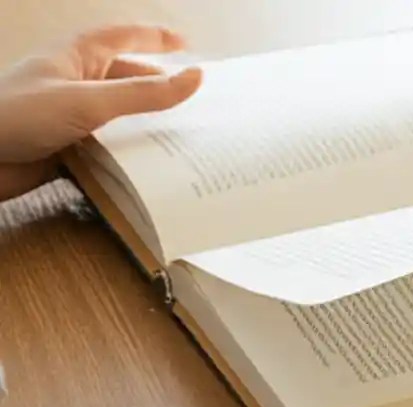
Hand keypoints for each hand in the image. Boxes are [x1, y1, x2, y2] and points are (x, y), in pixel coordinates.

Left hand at [0, 25, 201, 201]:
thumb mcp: (88, 101)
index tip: (185, 43)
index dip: (154, 37)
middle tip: (194, 100)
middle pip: (125, 79)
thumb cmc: (20, 117)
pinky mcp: (67, 147)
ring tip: (184, 136)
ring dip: (147, 125)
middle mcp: (74, 83)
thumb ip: (144, 93)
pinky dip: (130, 154)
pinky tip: (152, 165)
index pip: (122, 37)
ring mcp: (69, 116)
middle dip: (158, 86)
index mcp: (75, 56)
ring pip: (119, 116)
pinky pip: (108, 147)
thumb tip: (195, 78)